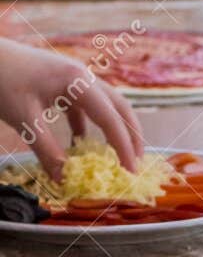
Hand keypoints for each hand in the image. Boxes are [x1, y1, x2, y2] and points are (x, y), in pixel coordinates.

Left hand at [0, 38, 143, 176]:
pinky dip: (87, 126)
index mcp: (78, 81)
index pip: (111, 118)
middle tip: (136, 164)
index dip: (123, 147)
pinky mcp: (60, 83)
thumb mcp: (24, 119)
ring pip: (105, 106)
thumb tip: (65, 180)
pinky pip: (84, 106)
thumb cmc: (1, 80)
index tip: (130, 172)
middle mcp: (82, 77)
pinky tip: (79, 143)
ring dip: (113, 130)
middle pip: (119, 107)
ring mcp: (72, 78)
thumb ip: (47, 151)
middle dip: (131, 136)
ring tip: (117, 155)